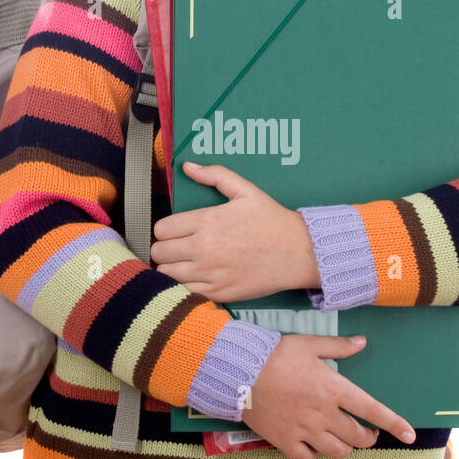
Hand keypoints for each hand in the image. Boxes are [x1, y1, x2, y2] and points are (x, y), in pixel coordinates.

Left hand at [150, 161, 319, 301]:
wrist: (298, 253)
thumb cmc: (272, 221)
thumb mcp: (246, 190)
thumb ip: (214, 175)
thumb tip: (187, 166)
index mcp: (206, 222)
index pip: (161, 229)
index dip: (165, 229)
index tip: (174, 231)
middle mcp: (203, 249)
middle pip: (159, 252)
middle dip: (164, 248)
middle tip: (175, 247)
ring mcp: (210, 274)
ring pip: (167, 274)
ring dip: (171, 268)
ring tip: (183, 263)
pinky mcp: (219, 292)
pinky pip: (184, 292)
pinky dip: (184, 286)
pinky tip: (194, 278)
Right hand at [242, 333, 416, 458]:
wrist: (238, 371)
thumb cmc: (275, 354)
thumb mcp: (309, 344)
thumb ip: (339, 346)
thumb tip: (362, 342)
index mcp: (334, 389)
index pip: (373, 411)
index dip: (395, 424)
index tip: (410, 435)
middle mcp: (323, 414)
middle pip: (358, 437)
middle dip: (368, 437)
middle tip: (366, 432)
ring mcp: (304, 430)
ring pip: (337, 451)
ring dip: (346, 447)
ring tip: (343, 439)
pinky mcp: (285, 441)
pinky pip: (308, 458)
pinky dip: (314, 455)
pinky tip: (312, 446)